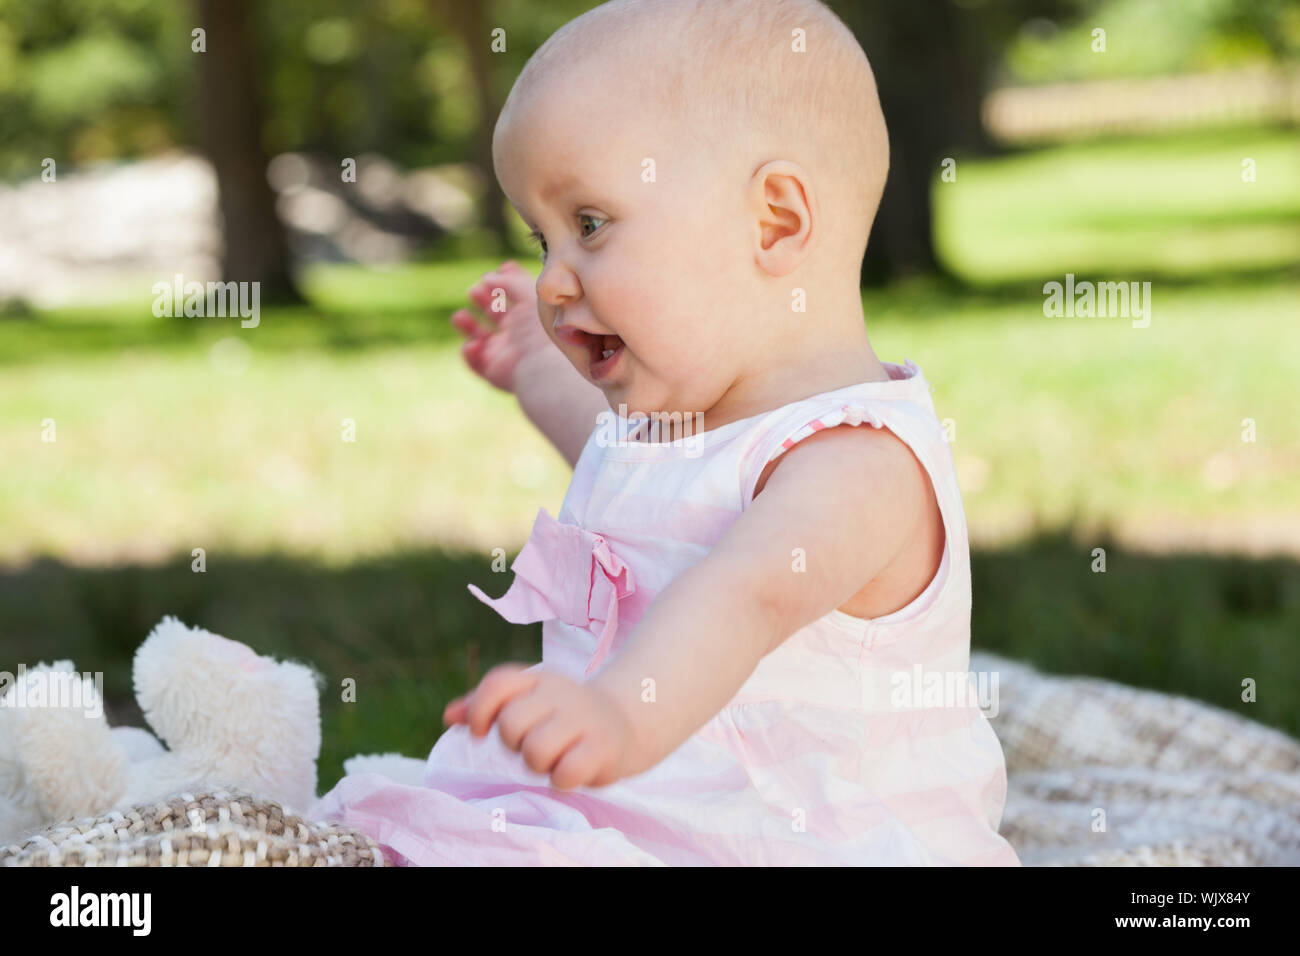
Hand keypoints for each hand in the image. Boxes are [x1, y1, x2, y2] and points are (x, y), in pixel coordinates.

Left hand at [443, 664, 638, 789]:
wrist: (625, 724)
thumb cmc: (562, 717)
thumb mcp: (527, 703)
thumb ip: (485, 707)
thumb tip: (449, 716)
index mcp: (538, 680)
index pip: (497, 684)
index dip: (480, 711)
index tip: (480, 732)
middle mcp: (561, 694)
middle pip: (511, 723)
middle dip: (514, 744)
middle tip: (534, 744)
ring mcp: (584, 720)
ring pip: (535, 751)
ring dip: (539, 764)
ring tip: (555, 757)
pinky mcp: (603, 748)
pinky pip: (564, 773)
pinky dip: (562, 779)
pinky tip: (572, 770)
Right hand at [451, 260, 552, 392]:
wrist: (541, 365)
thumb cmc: (539, 329)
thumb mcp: (528, 295)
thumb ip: (509, 282)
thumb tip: (488, 277)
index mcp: (530, 316)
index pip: (513, 296)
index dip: (501, 283)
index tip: (490, 274)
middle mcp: (517, 335)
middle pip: (495, 314)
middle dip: (482, 299)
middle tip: (473, 290)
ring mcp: (505, 354)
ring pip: (480, 338)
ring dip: (467, 325)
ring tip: (459, 316)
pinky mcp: (495, 373)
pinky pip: (476, 363)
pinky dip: (470, 353)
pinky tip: (475, 344)